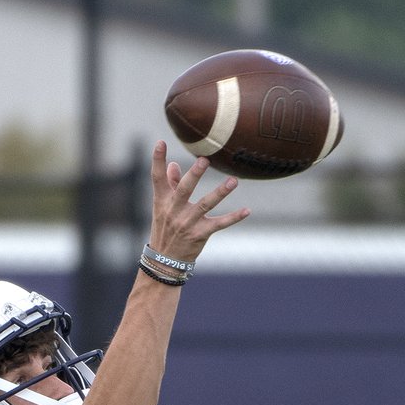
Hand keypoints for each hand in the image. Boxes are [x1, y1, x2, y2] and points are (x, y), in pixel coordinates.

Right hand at [146, 140, 249, 265]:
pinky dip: (234, 217)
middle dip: (193, 176)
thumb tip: (174, 165)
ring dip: (220, 193)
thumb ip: (169, 185)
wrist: (164, 262)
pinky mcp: (200, 234)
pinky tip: (247, 210)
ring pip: (205, 205)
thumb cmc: (165, 230)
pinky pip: (219, 224)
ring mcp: (187, 223)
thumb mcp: (162, 209)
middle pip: (183, 190)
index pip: (157, 178)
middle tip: (204, 160)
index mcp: (162, 202)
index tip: (160, 143)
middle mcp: (173, 211)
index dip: (158, 161)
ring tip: (233, 181)